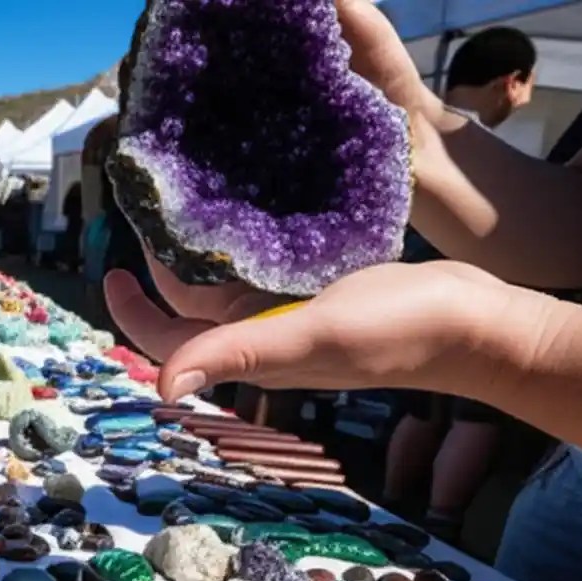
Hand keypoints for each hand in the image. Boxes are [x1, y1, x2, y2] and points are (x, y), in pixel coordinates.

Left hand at [105, 0, 439, 361]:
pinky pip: (266, 261)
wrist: (472, 322)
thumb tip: (161, 386)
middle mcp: (261, 334)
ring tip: (186, 192)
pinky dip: (247, 236)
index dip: (133, 311)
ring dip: (201, 243)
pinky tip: (243, 198)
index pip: (169, 339)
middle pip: (190, 303)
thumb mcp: (308, 335)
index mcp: (249, 352)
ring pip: (226, 277)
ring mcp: (290, 310)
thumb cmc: (394, 332)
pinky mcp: (319, 286)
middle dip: (162, 262)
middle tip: (150, 206)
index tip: (109, 268)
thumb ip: (236, 354)